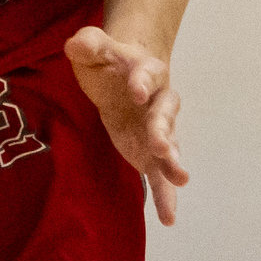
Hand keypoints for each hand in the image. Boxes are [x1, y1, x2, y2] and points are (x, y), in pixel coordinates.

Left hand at [66, 26, 190, 224]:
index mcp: (146, 70)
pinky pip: (160, 174)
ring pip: (170, 145)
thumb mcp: (92, 47)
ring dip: (173, 161)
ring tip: (180, 179)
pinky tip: (169, 217)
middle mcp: (159, 100)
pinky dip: (165, 194)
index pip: (147, 74)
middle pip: (164, 114)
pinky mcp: (150, 152)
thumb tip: (79, 45)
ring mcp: (158, 128)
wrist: (124, 76)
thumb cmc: (107, 62)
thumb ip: (88, 43)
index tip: (136, 91)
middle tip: (161, 145)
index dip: (143, 81)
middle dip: (163, 129)